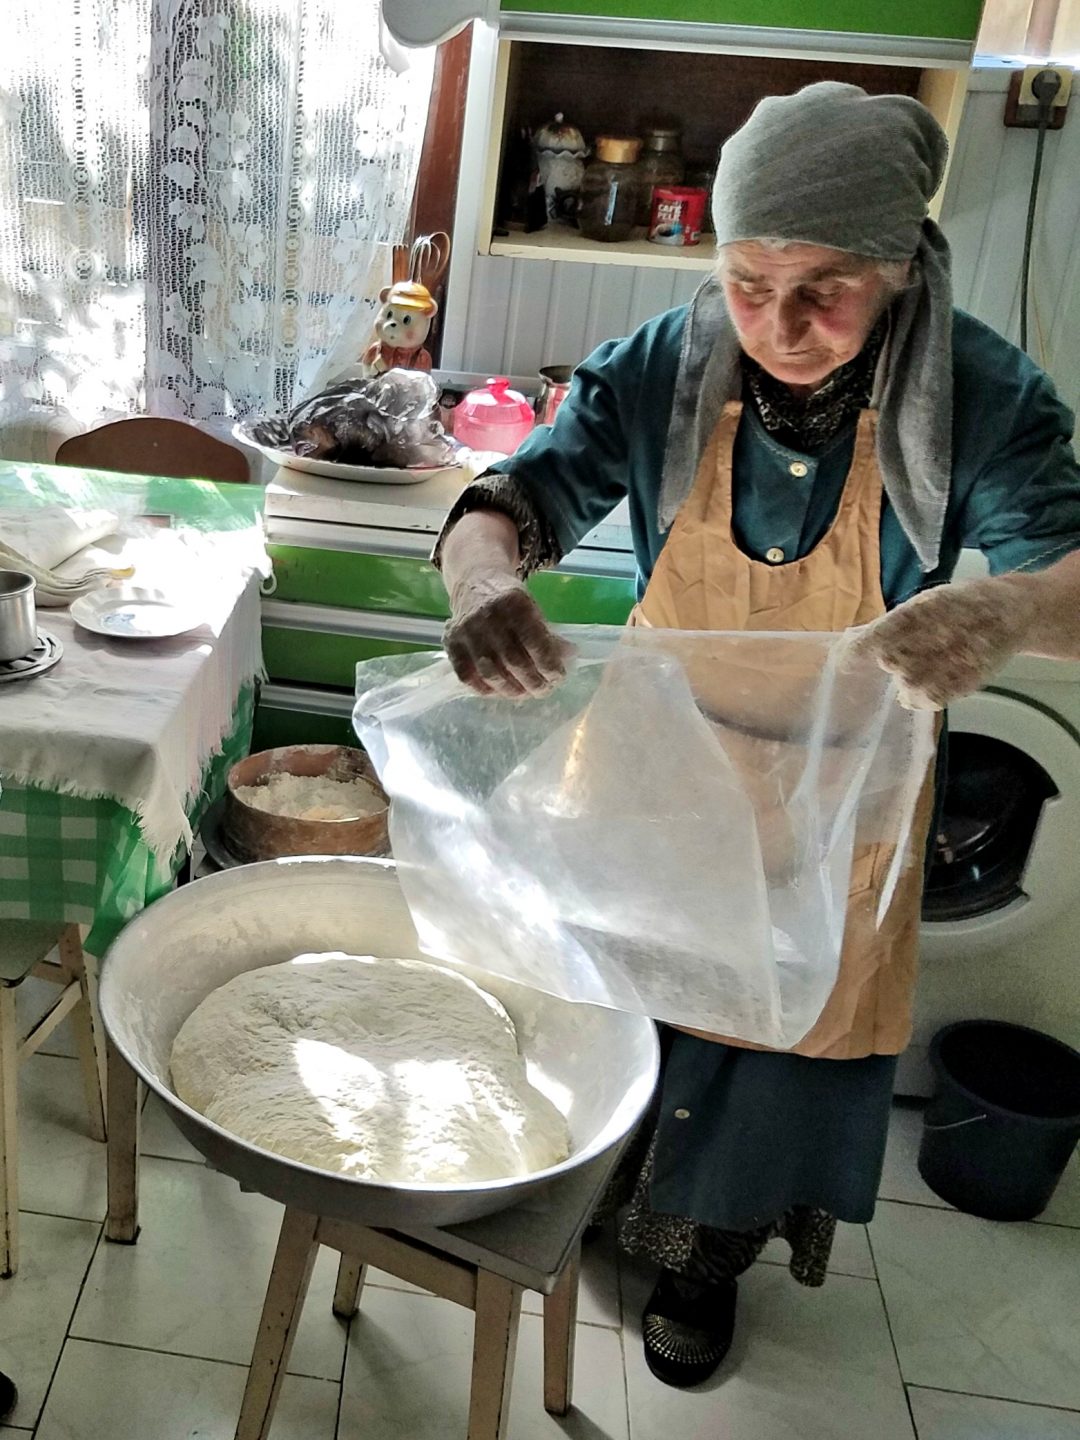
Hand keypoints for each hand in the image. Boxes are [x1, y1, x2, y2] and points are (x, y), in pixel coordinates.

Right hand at [443, 576, 572, 697]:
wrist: (475, 581)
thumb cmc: (510, 601)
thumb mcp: (534, 609)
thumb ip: (549, 635)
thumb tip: (570, 657)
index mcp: (515, 603)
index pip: (535, 642)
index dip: (549, 665)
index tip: (558, 677)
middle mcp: (488, 616)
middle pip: (513, 661)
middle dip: (533, 682)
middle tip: (544, 691)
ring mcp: (467, 631)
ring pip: (490, 672)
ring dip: (511, 690)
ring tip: (524, 694)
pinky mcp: (451, 643)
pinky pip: (466, 676)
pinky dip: (485, 689)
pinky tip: (499, 691)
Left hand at [850, 576, 1035, 709]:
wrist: (1010, 612)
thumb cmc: (959, 606)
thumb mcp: (921, 604)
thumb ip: (884, 626)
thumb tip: (847, 639)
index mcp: (909, 618)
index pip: (864, 645)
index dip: (851, 656)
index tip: (843, 662)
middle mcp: (922, 644)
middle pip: (888, 665)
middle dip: (896, 660)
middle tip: (918, 648)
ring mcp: (942, 668)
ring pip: (905, 687)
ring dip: (911, 679)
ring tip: (932, 662)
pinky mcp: (960, 685)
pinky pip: (926, 702)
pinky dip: (925, 696)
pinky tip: (935, 680)